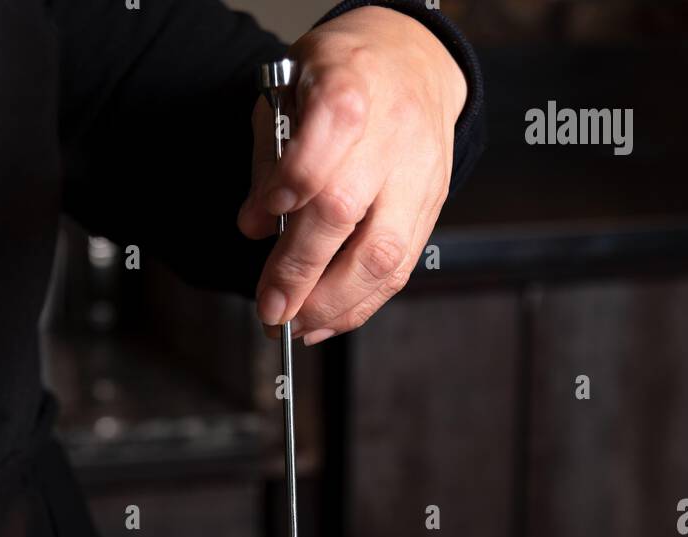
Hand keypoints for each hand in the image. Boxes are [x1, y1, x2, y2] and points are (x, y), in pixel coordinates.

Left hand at [238, 6, 466, 344]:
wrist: (416, 60)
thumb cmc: (345, 74)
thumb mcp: (291, 90)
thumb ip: (270, 159)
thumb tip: (256, 225)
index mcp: (350, 88)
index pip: (323, 145)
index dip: (292, 186)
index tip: (260, 222)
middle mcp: (391, 134)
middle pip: (345, 213)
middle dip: (301, 273)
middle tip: (270, 310)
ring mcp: (417, 176)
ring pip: (382, 256)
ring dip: (333, 304)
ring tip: (295, 326)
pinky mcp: (431, 209)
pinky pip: (399, 270)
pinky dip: (358, 305)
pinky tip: (325, 320)